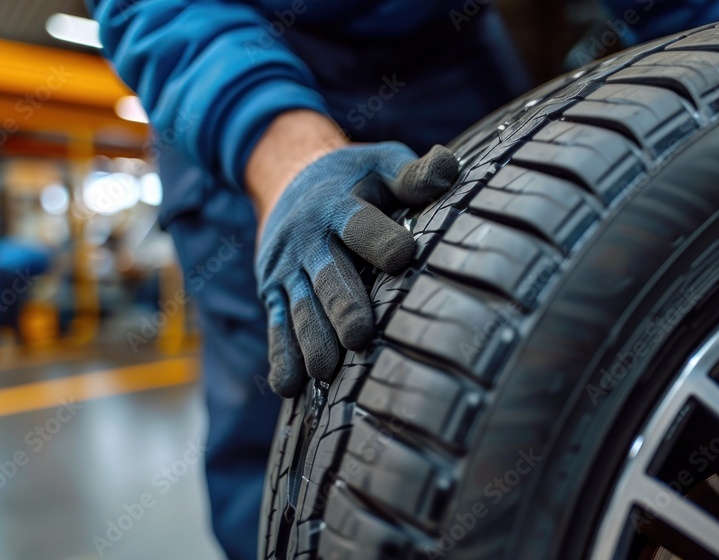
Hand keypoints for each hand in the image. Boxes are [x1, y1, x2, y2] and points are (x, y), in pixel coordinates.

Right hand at [255, 142, 458, 396]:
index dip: (380, 238)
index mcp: (338, 204)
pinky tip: (290, 386)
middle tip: (359, 335)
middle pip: (326, 276)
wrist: (286, 178)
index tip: (404, 256)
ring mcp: (285, 270)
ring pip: (298, 309)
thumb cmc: (354, 179)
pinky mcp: (271, 293)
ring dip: (311, 340)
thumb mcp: (380, 165)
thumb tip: (446, 168)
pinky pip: (275, 327)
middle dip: (342, 305)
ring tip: (326, 371)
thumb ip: (413, 175)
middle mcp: (307, 239)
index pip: (359, 223)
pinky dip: (281, 357)